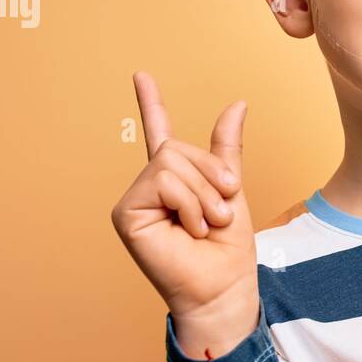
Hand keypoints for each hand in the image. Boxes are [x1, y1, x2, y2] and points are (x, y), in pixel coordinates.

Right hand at [110, 71, 259, 357]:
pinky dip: (187, 204)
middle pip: (178, 148)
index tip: (141, 74)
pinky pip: (163, 182)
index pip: (159, 132)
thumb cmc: (227, 250)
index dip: (150, 103)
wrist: (224, 288)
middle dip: (211, 177)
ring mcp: (135, 199)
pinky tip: (188, 230)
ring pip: (172, 164)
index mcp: (175, 180)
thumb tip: (236, 103)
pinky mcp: (125, 213)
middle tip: (221, 213)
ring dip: (203, 196)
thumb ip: (226, 150)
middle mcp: (150, 186)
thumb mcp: (231, 191)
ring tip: (205, 225)